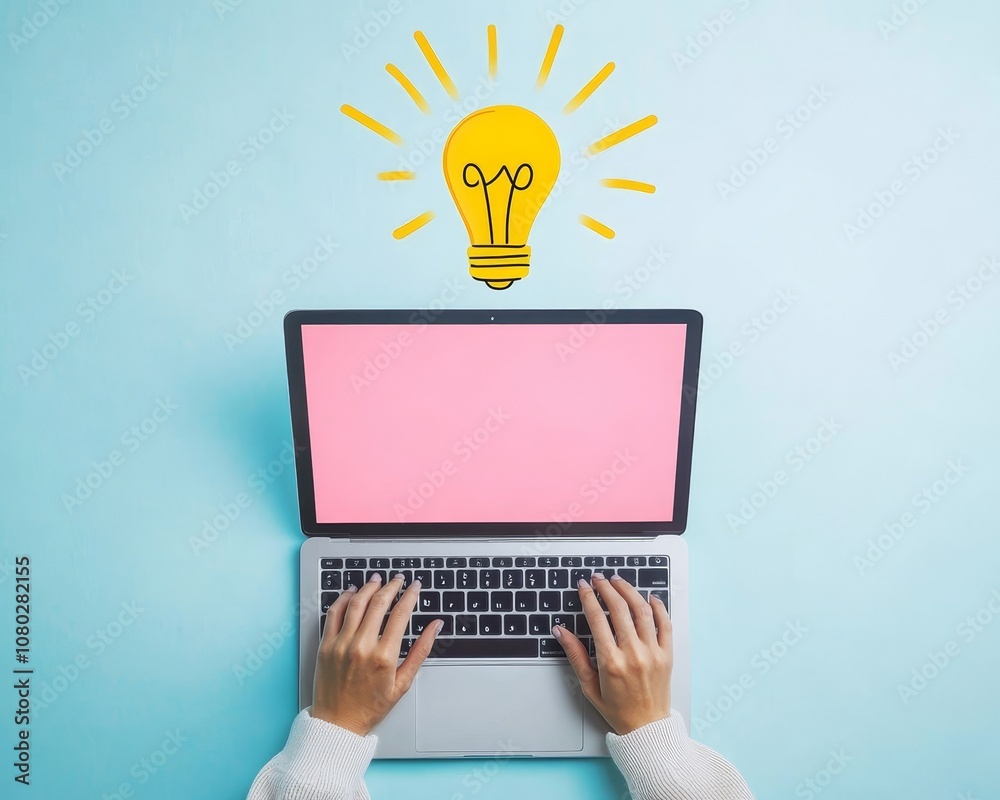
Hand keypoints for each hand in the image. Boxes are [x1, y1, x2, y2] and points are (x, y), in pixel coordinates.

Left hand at [310, 574, 440, 735]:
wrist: (337, 724)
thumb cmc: (370, 707)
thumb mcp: (402, 684)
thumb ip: (420, 651)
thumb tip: (435, 626)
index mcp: (383, 657)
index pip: (400, 614)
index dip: (410, 595)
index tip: (414, 587)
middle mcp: (361, 647)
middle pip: (379, 603)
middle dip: (391, 586)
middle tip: (398, 579)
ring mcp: (341, 644)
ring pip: (356, 603)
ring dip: (368, 587)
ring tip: (377, 580)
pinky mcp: (326, 645)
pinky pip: (333, 613)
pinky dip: (344, 598)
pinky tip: (352, 592)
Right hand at [554, 573, 671, 734]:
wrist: (647, 728)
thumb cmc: (618, 709)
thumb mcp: (589, 685)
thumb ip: (575, 655)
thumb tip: (560, 631)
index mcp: (611, 662)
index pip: (596, 619)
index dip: (588, 598)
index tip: (583, 586)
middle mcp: (633, 654)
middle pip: (619, 609)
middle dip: (606, 588)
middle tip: (598, 579)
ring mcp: (653, 653)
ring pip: (641, 610)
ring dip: (628, 591)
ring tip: (618, 581)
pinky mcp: (667, 655)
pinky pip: (665, 624)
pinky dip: (658, 606)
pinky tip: (648, 596)